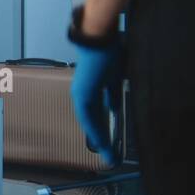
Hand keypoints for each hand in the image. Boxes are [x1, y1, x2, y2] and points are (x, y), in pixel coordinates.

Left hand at [69, 27, 120, 168]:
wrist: (99, 39)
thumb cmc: (108, 53)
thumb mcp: (115, 78)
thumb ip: (112, 94)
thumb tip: (114, 108)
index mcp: (89, 89)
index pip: (95, 115)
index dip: (100, 129)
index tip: (106, 143)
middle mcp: (82, 93)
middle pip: (90, 121)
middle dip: (99, 139)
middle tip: (107, 155)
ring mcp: (80, 93)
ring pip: (88, 122)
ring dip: (97, 138)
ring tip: (106, 154)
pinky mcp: (82, 93)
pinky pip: (88, 116)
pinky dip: (94, 130)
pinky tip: (99, 142)